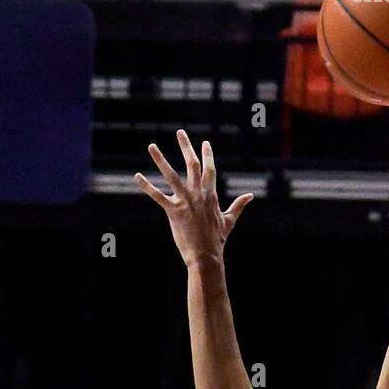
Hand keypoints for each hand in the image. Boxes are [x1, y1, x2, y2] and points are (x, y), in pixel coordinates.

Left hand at [134, 129, 253, 267]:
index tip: (204, 143)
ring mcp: (185, 201)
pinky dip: (147, 186)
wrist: (206, 256)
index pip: (209, 169)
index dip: (207, 155)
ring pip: (171, 175)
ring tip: (152, 146)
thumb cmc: (217, 240)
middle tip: (180, 132)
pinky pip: (157, 196)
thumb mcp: (230, 220)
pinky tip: (137, 176)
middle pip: (192, 165)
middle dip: (186, 147)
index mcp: (211, 194)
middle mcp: (198, 194)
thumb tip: (251, 196)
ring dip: (160, 160)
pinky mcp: (173, 211)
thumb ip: (239, 205)